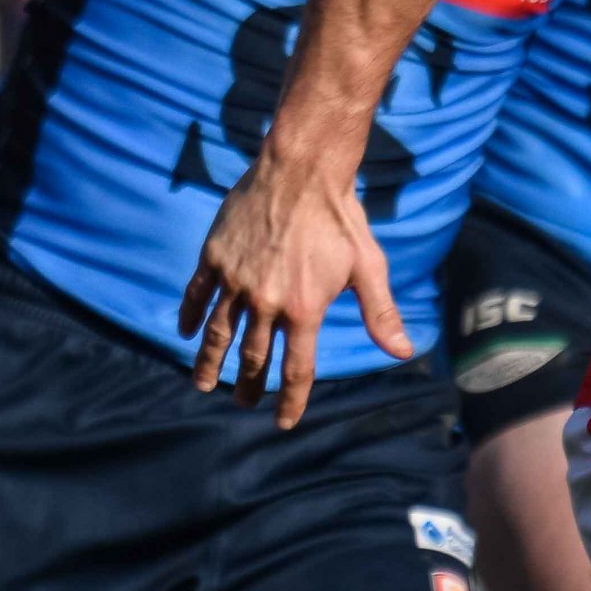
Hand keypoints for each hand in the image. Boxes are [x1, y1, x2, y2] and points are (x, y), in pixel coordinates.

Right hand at [178, 155, 412, 429]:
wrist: (302, 169)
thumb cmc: (340, 217)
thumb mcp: (368, 266)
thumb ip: (381, 314)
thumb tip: (404, 352)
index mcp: (304, 310)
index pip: (296, 370)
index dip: (291, 401)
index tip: (283, 421)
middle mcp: (266, 302)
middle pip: (253, 358)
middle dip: (248, 386)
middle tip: (242, 401)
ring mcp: (236, 281)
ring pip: (218, 333)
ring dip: (209, 363)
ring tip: (202, 384)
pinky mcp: (215, 257)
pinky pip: (197, 294)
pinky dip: (190, 315)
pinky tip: (186, 331)